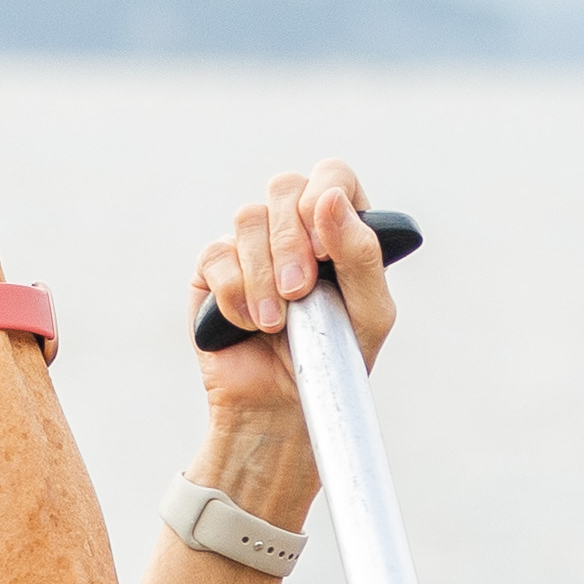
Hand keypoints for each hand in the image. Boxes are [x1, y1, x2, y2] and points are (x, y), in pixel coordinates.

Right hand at [190, 161, 398, 417]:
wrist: (283, 408)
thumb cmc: (334, 360)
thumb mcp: (369, 314)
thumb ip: (361, 255)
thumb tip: (330, 198)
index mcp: (340, 229)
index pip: (333, 176)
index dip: (325, 197)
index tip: (324, 250)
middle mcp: (295, 228)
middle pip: (285, 187)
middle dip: (291, 241)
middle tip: (299, 292)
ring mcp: (252, 244)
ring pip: (247, 219)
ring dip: (264, 276)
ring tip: (275, 324)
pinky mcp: (214, 268)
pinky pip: (217, 255)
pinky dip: (235, 294)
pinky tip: (248, 325)